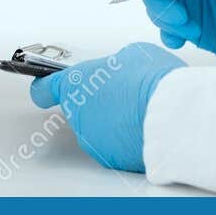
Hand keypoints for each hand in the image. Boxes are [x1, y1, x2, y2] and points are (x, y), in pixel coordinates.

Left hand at [28, 42, 182, 172]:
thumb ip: (114, 64)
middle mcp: (78, 116)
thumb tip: (119, 70)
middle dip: (99, 102)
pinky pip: (116, 146)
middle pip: (81, 108)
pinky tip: (146, 126)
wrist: (171, 115)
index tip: (44, 87)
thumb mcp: (133, 54)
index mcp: (75, 84)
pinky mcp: (112, 160)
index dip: (45, 87)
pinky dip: (127, 138)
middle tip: (125, 93)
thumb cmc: (151, 81)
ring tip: (142, 109)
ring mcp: (94, 141)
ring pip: (100, 129)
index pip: (44, 88)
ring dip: (115, 121)